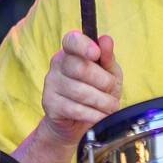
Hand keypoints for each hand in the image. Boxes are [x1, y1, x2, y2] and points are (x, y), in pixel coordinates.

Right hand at [38, 30, 122, 147]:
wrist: (80, 122)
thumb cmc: (97, 90)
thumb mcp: (108, 72)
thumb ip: (108, 57)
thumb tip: (106, 40)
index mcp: (71, 50)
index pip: (72, 41)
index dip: (84, 45)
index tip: (96, 53)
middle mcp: (57, 64)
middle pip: (80, 68)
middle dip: (103, 81)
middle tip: (112, 90)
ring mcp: (51, 84)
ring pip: (79, 91)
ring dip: (102, 101)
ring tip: (111, 106)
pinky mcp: (50, 104)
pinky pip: (75, 109)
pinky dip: (93, 114)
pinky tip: (101, 115)